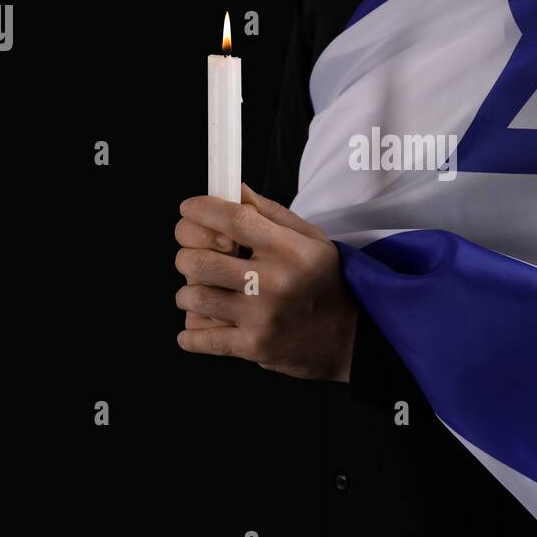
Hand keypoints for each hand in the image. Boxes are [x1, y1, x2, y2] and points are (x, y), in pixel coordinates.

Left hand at [174, 183, 358, 381]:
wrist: (349, 337)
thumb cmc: (325, 282)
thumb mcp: (312, 239)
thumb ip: (271, 213)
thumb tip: (233, 189)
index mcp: (289, 250)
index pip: (233, 219)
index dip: (202, 209)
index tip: (189, 208)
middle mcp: (274, 282)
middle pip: (200, 260)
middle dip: (186, 253)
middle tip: (193, 255)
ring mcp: (262, 318)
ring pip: (194, 298)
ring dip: (188, 293)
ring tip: (203, 292)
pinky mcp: (254, 347)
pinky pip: (200, 338)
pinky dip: (190, 333)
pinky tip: (201, 322)